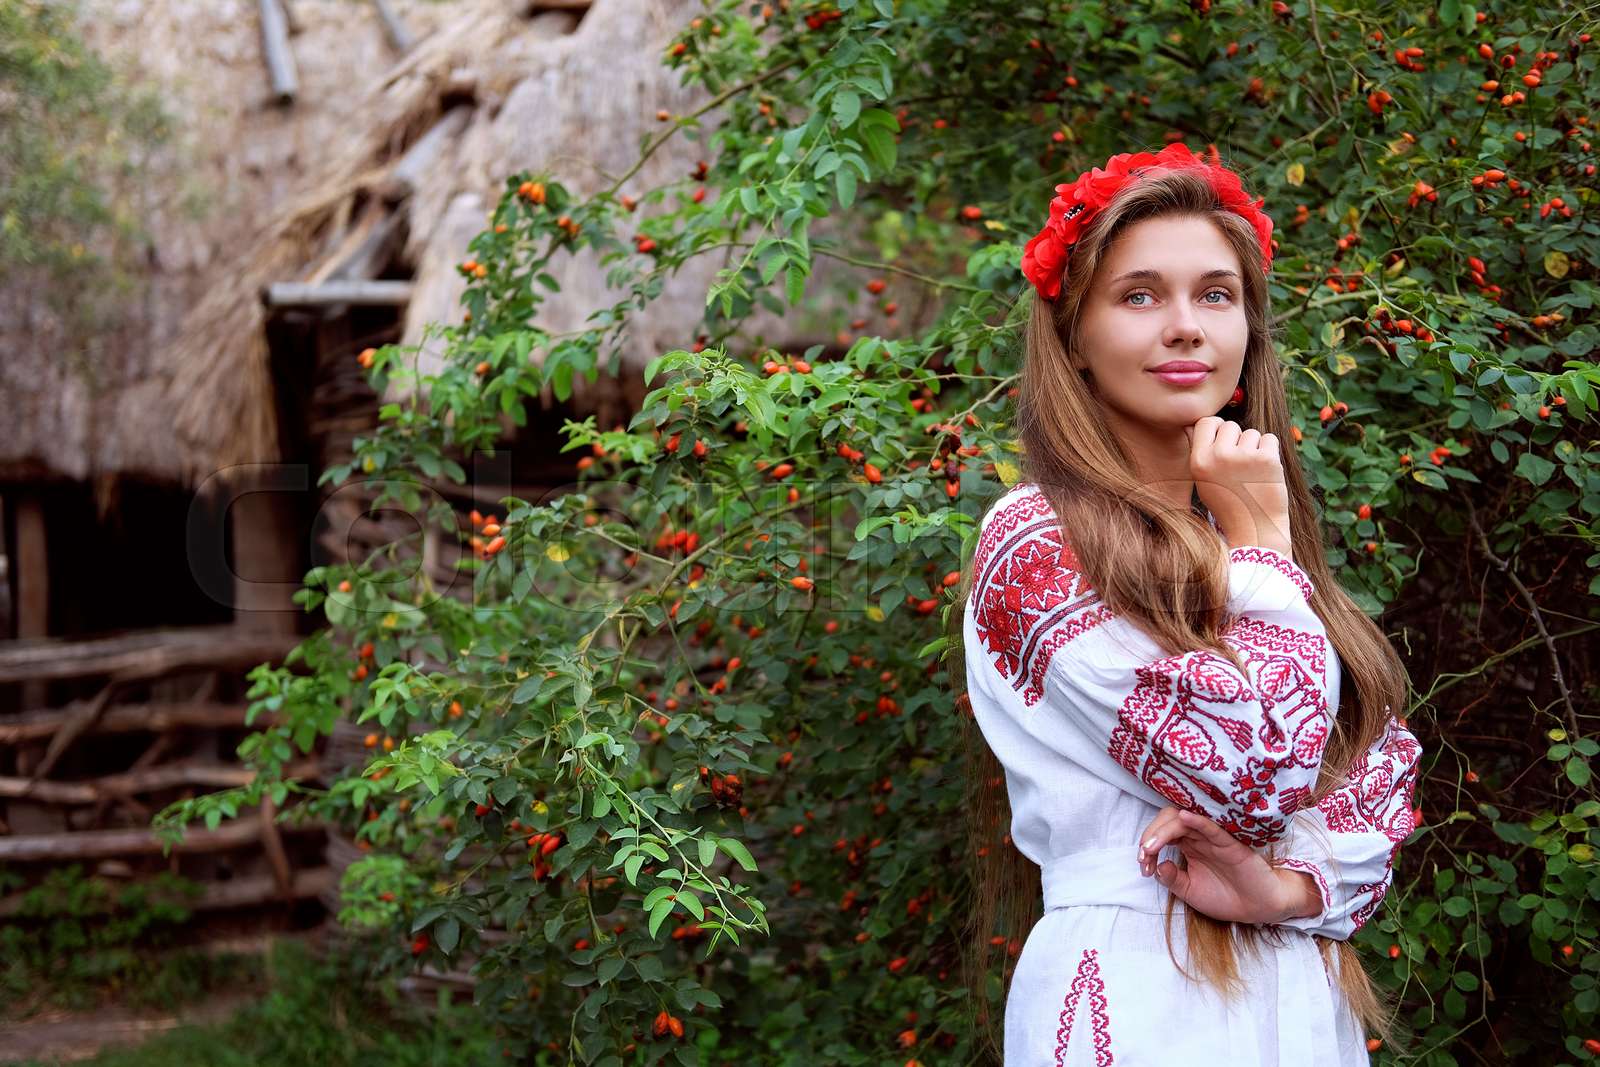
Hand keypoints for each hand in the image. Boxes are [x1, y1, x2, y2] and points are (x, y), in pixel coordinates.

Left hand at [1136, 806, 1322, 924]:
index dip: (1147, 845)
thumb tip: (1157, 865)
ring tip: (1150, 847)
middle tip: (1144, 856)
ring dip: (1163, 830)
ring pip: (1185, 821)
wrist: (1257, 909)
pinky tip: (1183, 818)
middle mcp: (1198, 838)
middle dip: (1150, 835)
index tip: (1144, 866)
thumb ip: (1172, 880)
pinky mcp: (1230, 844)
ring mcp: (1213, 839)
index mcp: (1188, 846)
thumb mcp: (1190, 892)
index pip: (1162, 833)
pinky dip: (1197, 820)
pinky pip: (1212, 827)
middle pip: (1169, 820)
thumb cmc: (1225, 897)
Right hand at [1183, 417, 1291, 554]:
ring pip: (1251, 433)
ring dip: (1254, 447)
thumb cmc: (1228, 504)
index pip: (1206, 422)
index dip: (1217, 429)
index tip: (1224, 442)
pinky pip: (1269, 439)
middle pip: (1230, 426)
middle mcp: (1219, 457)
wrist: (1254, 529)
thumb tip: (1192, 426)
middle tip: (1240, 465)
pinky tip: (1265, 471)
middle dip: (1237, 440)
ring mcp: (1244, 457)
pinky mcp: (1267, 459)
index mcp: (1199, 461)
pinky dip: (1270, 451)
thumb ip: (1200, 452)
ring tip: (1252, 472)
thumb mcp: (1203, 480)